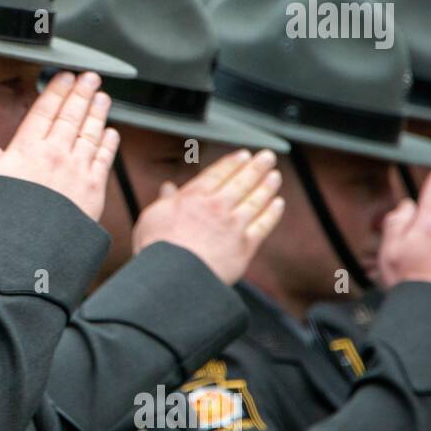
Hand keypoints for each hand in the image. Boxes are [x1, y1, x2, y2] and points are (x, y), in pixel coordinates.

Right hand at [0, 70, 117, 219]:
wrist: (25, 247)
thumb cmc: (2, 219)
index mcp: (26, 149)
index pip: (45, 110)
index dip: (56, 90)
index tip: (63, 77)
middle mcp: (54, 154)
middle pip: (71, 115)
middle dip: (81, 93)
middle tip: (89, 78)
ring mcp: (76, 170)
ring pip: (90, 132)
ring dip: (98, 112)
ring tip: (102, 97)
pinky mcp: (92, 189)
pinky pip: (103, 158)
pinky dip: (108, 143)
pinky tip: (111, 133)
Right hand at [132, 149, 284, 284]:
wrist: (175, 276)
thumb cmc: (157, 248)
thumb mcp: (152, 217)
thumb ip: (165, 201)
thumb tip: (167, 188)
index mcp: (193, 197)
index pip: (217, 173)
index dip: (232, 163)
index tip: (243, 155)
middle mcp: (217, 207)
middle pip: (241, 182)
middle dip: (256, 167)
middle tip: (267, 157)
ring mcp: (234, 225)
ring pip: (256, 200)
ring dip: (267, 186)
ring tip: (275, 175)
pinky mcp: (245, 246)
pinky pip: (263, 225)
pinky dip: (272, 213)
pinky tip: (278, 204)